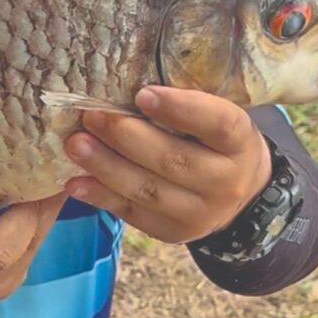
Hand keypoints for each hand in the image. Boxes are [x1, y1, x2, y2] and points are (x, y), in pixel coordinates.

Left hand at [63, 87, 271, 244]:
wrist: (240, 194)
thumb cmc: (218, 142)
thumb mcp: (219, 117)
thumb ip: (187, 105)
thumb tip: (127, 86)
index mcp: (241, 143)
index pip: (218, 124)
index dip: (181, 109)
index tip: (142, 93)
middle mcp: (226, 182)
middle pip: (174, 160)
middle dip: (127, 137)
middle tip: (93, 115)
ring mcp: (200, 213)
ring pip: (148, 190)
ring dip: (106, 166)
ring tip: (76, 144)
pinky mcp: (174, 231)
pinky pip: (133, 214)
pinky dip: (101, 197)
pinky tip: (76, 181)